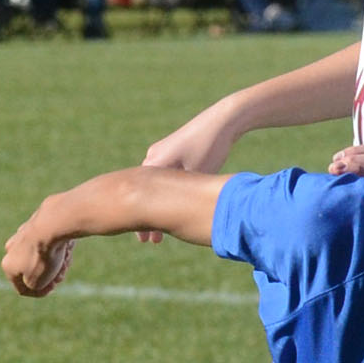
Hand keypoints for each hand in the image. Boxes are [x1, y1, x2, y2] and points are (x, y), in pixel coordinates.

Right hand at [1, 218, 73, 296]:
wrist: (53, 224)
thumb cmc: (43, 256)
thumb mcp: (37, 282)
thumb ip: (33, 287)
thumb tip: (35, 279)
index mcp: (8, 266)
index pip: (22, 288)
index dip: (40, 292)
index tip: (53, 287)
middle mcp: (12, 249)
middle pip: (34, 271)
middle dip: (50, 276)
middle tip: (61, 273)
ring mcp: (23, 235)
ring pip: (43, 257)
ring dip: (57, 263)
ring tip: (66, 258)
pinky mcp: (38, 224)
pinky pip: (50, 243)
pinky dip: (59, 248)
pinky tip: (67, 246)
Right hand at [136, 107, 241, 240]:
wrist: (221, 121)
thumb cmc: (210, 149)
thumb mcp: (196, 176)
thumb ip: (181, 198)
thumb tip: (173, 222)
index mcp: (155, 162)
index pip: (141, 199)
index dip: (144, 223)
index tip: (145, 241)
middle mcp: (153, 156)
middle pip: (144, 194)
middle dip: (148, 217)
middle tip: (149, 241)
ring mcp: (160, 151)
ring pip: (153, 186)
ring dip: (156, 206)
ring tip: (160, 227)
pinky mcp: (171, 150)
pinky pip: (161, 176)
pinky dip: (162, 193)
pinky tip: (168, 206)